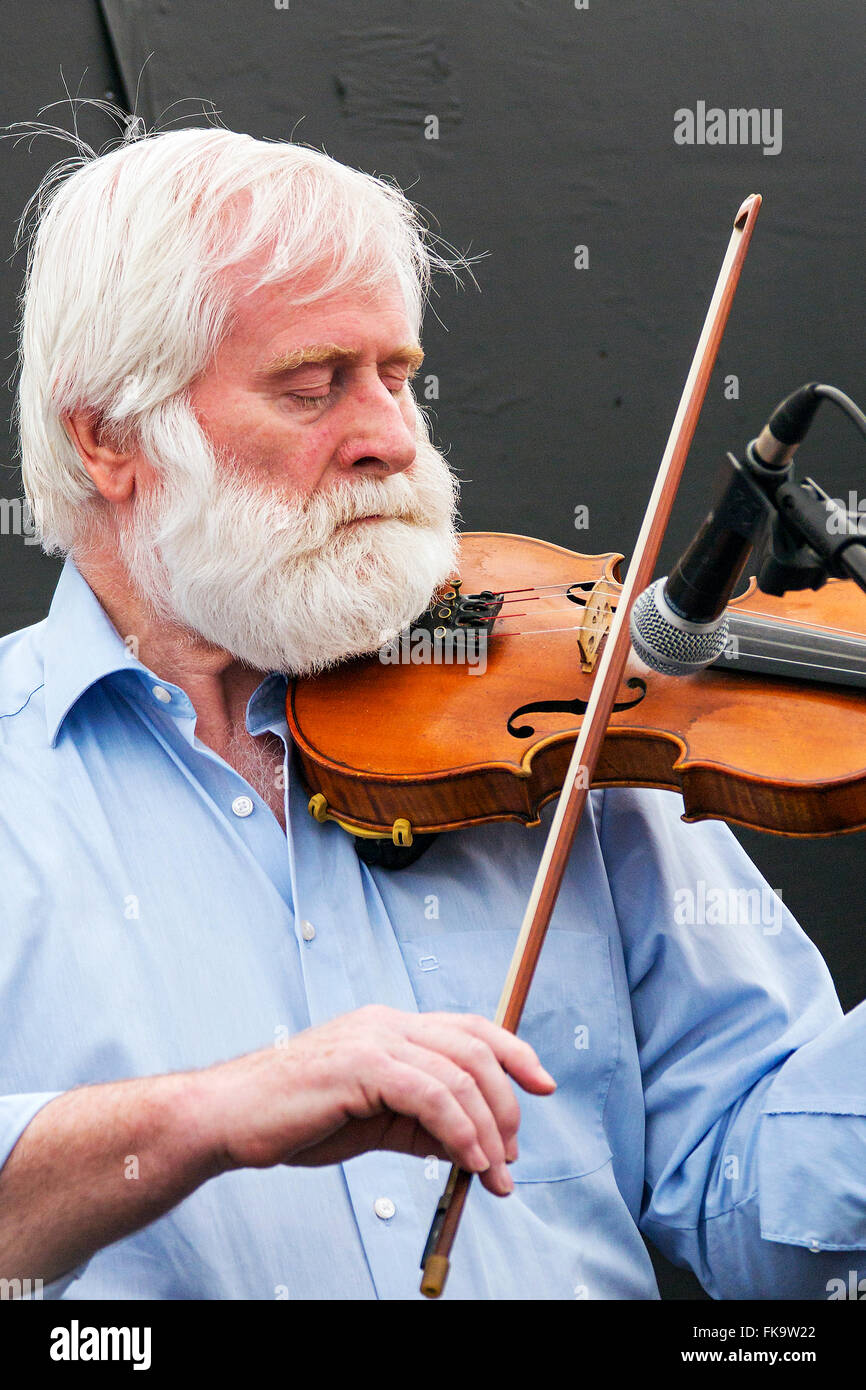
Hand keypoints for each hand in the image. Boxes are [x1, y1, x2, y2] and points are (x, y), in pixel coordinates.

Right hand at [206, 1005, 556, 1195]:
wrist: (229, 1119)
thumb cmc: (293, 1119)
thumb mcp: (371, 1120)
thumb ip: (418, 1123)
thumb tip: (470, 1143)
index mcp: (388, 1028)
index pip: (468, 1028)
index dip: (513, 1052)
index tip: (543, 1084)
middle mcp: (386, 1024)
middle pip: (474, 1048)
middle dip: (507, 1102)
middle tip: (513, 1153)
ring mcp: (374, 1040)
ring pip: (459, 1073)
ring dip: (487, 1127)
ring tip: (495, 1170)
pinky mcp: (361, 1067)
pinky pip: (431, 1096)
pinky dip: (459, 1129)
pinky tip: (468, 1160)